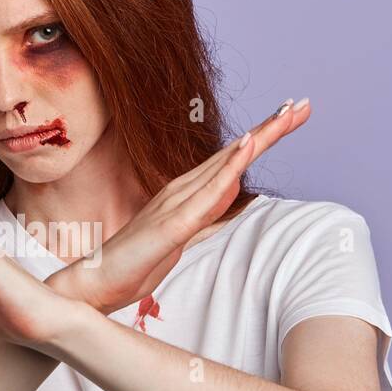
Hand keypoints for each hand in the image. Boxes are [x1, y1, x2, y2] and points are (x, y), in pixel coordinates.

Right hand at [47, 99, 309, 313]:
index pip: (228, 164)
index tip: (288, 119)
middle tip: (301, 105)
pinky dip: (228, 171)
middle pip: (232, 156)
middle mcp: (179, 192)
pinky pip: (205, 197)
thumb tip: (220, 208)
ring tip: (285, 115)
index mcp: (183, 197)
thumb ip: (198, 221)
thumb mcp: (176, 242)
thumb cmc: (129, 267)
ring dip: (255, 140)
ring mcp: (174, 206)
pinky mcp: (170, 227)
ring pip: (224, 167)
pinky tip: (246, 150)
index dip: (259, 140)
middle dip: (268, 129)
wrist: (90, 286)